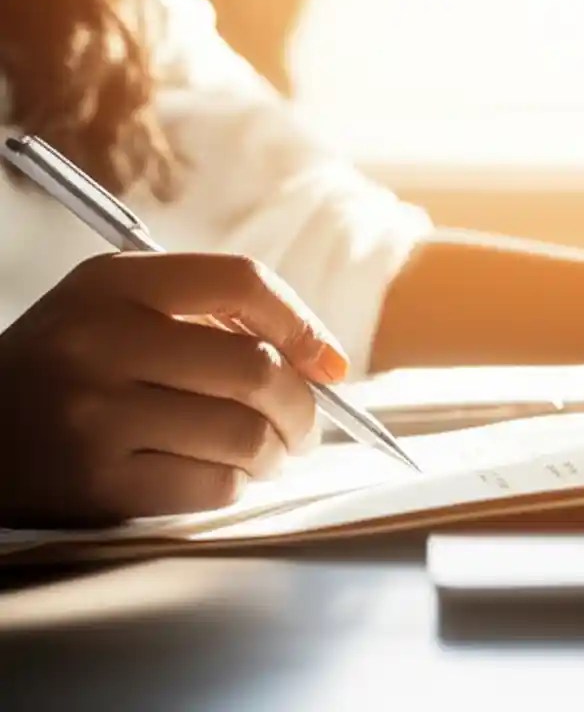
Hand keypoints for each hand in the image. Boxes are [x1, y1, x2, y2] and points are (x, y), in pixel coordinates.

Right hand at [0, 253, 348, 526]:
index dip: (303, 323)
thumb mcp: (115, 309)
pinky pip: (213, 486)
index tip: (329, 363)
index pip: (241, 282)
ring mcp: (96, 415)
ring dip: (273, 452)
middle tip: (304, 427)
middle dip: (302, 406)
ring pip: (245, 434)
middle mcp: (102, 341)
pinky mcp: (99, 484)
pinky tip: (219, 476)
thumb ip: (208, 316)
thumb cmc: (70, 370)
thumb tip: (323, 361)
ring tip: (265, 454)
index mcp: (114, 284)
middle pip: (257, 369)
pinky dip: (234, 485)